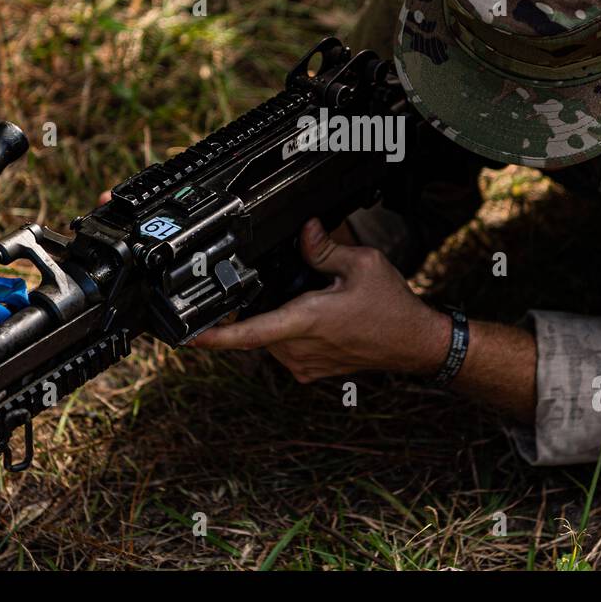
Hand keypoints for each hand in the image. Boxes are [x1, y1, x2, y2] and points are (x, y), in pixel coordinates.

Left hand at [191, 218, 449, 381]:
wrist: (413, 343)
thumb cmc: (391, 307)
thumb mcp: (361, 264)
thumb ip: (325, 247)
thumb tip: (304, 230)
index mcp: (307, 321)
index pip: (248, 332)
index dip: (213, 335)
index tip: (186, 336)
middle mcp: (300, 348)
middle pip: (258, 323)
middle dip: (265, 302)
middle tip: (296, 284)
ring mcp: (304, 364)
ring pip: (270, 336)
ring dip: (279, 316)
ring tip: (314, 299)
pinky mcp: (310, 371)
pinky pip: (285, 348)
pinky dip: (290, 329)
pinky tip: (318, 315)